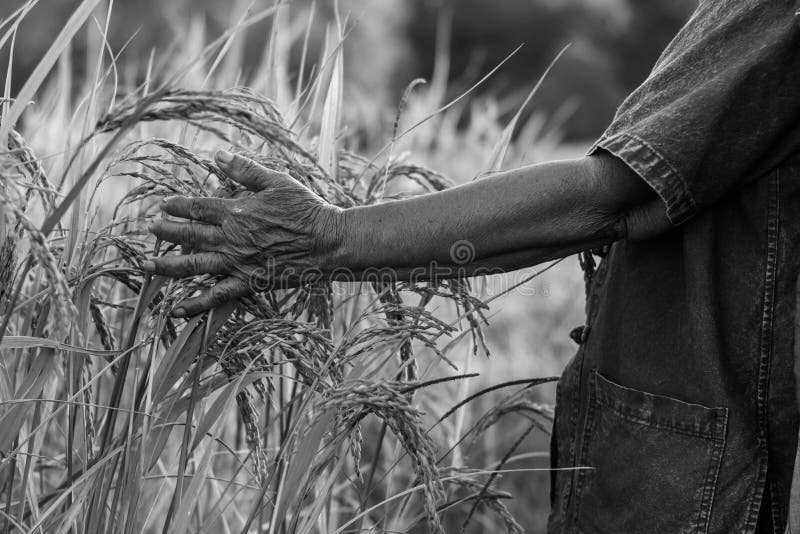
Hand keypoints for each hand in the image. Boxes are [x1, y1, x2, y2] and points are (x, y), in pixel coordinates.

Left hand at [143, 150, 342, 315]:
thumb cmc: (306, 209)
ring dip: (168, 266)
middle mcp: (231, 238)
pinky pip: (217, 296)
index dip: (177, 206)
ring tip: (148, 265)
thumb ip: (245, 170)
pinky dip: (196, 304)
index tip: (163, 205)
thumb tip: (218, 155)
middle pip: (189, 235)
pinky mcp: (249, 283)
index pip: (197, 207)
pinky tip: (177, 310)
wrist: (328, 242)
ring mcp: (238, 263)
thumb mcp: (277, 181)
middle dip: (166, 232)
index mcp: (237, 211)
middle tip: (150, 229)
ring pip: (194, 265)